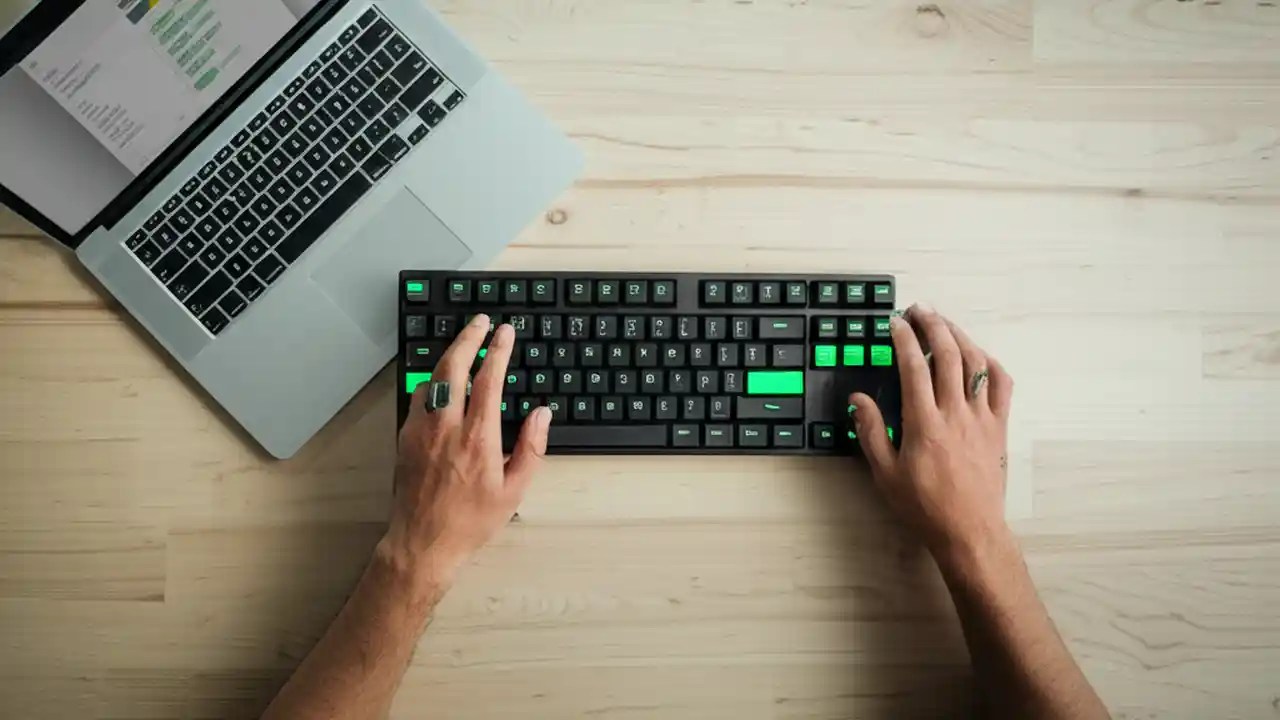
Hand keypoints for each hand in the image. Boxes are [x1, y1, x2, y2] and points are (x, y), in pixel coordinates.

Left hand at [384, 314, 551, 590]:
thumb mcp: (514, 491)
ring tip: (463, 345)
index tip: (505, 332)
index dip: (498, 350)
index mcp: (478, 438)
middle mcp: (446, 427)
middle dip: (468, 337)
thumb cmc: (470, 521)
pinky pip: (419, 397)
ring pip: (432, 378)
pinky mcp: (405, 438)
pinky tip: (441, 381)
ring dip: (449, 356)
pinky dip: (433, 380)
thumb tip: (542, 414)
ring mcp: (420, 430)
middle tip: (480, 322)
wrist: (422, 543)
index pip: (489, 379)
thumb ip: (531, 448)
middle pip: (454, 366)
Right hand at [850, 305, 1013, 562]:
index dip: (904, 339)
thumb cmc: (924, 507)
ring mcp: (982, 418)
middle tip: (918, 310)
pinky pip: (1002, 386)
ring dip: (959, 336)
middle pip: (947, 355)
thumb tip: (858, 399)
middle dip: (932, 325)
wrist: (970, 532)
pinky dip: (990, 364)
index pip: (913, 367)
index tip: (895, 322)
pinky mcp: (999, 428)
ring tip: (943, 323)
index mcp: (924, 423)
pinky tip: (979, 355)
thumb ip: (872, 432)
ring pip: (975, 364)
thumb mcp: (885, 473)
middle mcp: (955, 413)